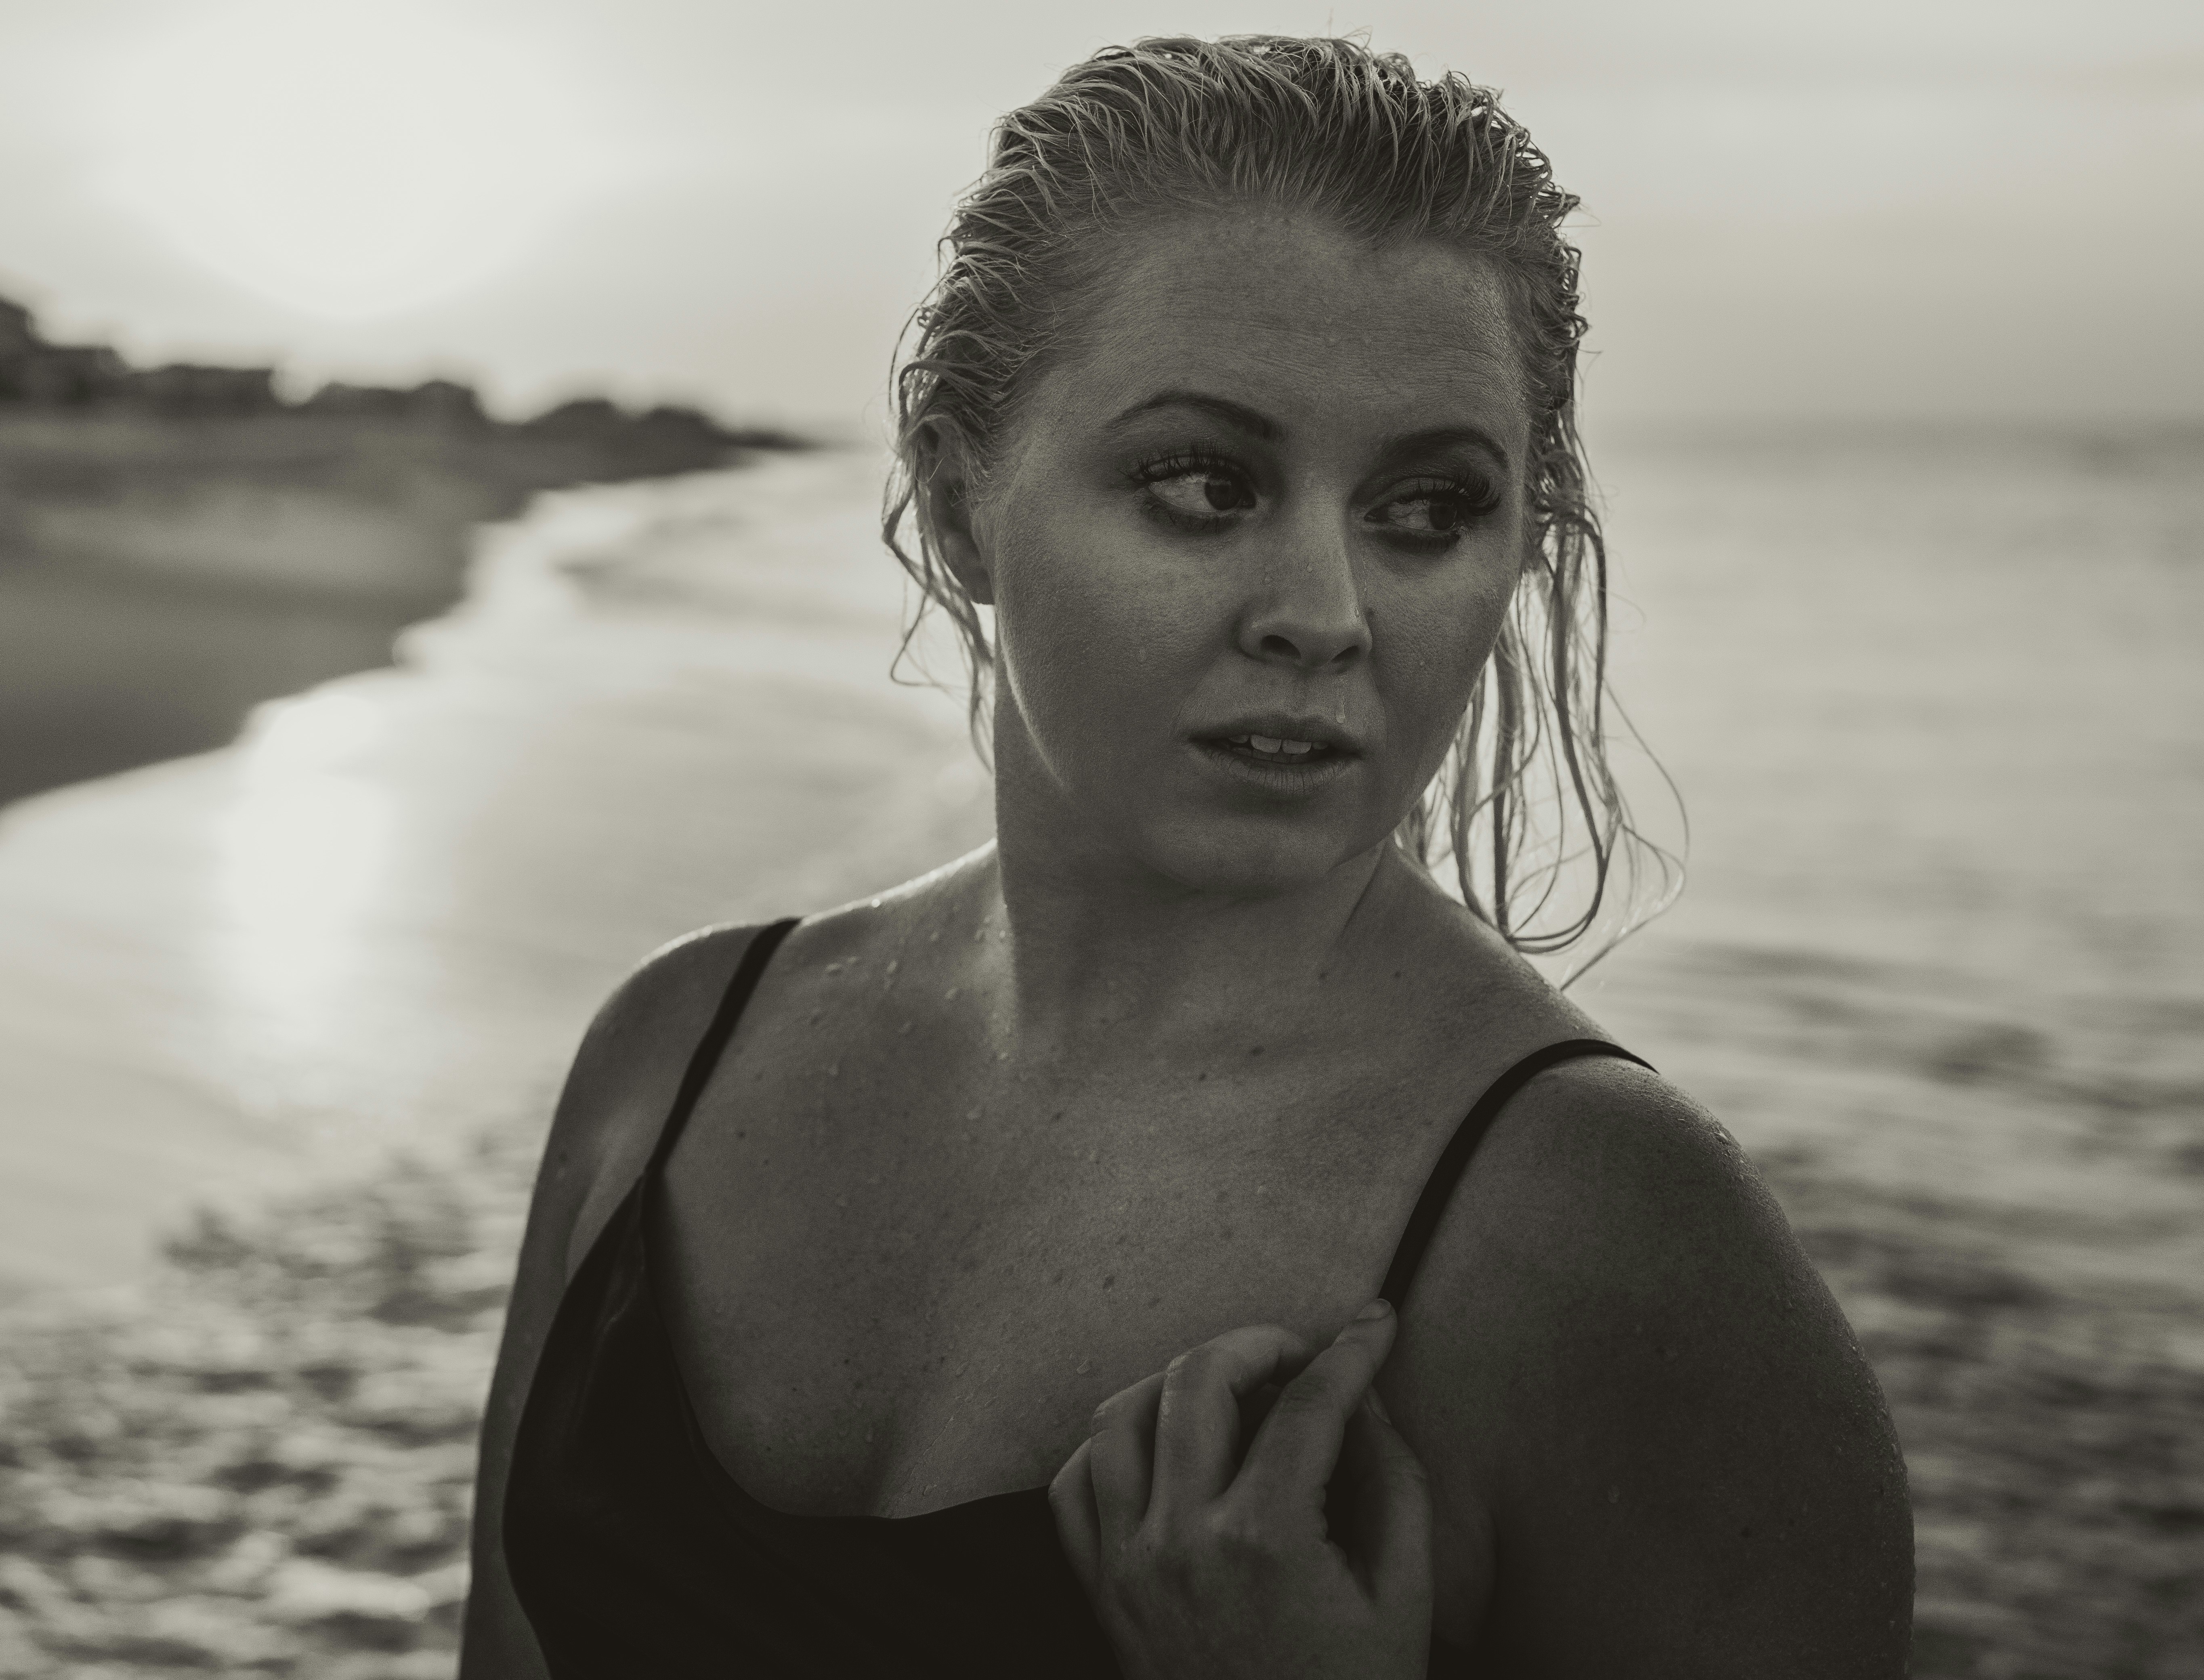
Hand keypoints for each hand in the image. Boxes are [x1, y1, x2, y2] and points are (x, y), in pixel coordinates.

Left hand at [1048, 1302, 1432, 1679]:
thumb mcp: (1407, 1596)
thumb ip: (1395, 1482)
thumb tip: (1365, 1401)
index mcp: (1267, 1540)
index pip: (1308, 1403)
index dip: (1350, 1352)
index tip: (1373, 1327)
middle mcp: (1183, 1541)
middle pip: (1196, 1381)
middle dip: (1256, 1343)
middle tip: (1298, 1356)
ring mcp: (1129, 1567)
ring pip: (1118, 1417)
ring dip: (1176, 1382)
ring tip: (1230, 1387)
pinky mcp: (1102, 1594)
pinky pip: (1072, 1487)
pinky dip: (1110, 1446)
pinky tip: (1159, 1443)